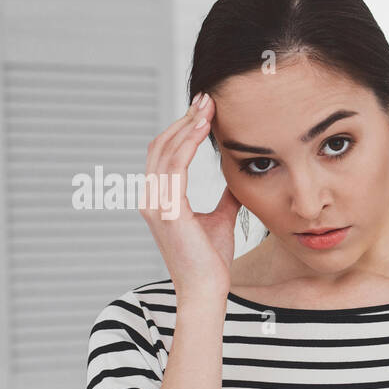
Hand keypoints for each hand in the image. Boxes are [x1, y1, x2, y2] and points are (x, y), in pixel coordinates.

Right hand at [140, 93, 240, 303]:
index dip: (182, 130)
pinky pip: (173, 166)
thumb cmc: (211, 260)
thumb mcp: (220, 220)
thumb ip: (224, 197)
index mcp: (160, 199)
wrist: (206, 289)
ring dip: (186, 126)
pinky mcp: (166, 209)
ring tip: (207, 107)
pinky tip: (202, 128)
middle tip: (206, 99)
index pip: (165, 154)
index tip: (204, 111)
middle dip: (184, 120)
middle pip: (161, 146)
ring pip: (164, 151)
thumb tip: (236, 179)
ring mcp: (155, 203)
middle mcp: (151, 198)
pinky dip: (187, 144)